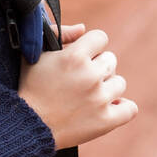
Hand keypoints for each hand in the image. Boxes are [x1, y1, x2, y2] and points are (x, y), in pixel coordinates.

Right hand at [18, 24, 138, 150]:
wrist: (26, 127)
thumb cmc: (29, 89)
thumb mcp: (35, 54)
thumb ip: (59, 33)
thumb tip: (83, 29)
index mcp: (74, 56)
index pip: (100, 38)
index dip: (90, 46)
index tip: (81, 57)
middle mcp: (90, 75)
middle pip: (111, 60)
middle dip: (96, 68)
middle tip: (79, 81)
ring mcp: (100, 99)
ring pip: (119, 83)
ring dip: (106, 88)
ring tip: (87, 97)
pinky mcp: (106, 120)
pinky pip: (130, 108)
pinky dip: (121, 108)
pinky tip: (108, 108)